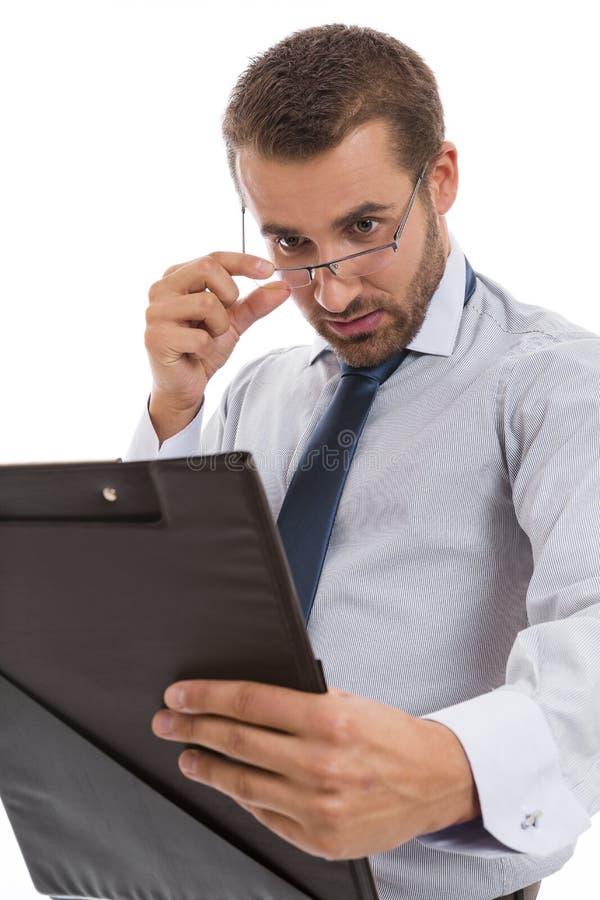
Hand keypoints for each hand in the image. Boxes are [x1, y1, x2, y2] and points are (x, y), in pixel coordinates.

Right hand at [144, 251, 290, 412]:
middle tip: (225, 318)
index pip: (213, 258)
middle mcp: (161, 289)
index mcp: (177, 277)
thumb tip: (283, 287)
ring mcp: (155, 312)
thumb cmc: (202, 348)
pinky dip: (207, 349)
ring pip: (206, 303)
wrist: (184, 386)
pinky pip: (200, 337)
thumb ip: (255, 304)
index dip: (243, 262)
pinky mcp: (155, 338)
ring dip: (219, 327)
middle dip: (229, 294)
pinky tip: (195, 354)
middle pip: (207, 268)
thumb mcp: (233, 322)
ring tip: (208, 338)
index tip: (269, 270)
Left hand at [151, 679, 478, 860]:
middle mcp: (321, 764)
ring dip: (205, 767)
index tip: (179, 695)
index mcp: (329, 719)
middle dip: (192, 728)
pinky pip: (264, 815)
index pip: (250, 702)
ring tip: (187, 755)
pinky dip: (240, 797)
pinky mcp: (320, 839)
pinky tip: (226, 783)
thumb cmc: (388, 735)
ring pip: (242, 783)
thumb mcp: (349, 702)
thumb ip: (300, 701)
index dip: (207, 696)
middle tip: (166, 721)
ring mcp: (318, 806)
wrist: (434, 781)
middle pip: (237, 741)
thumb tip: (243, 697)